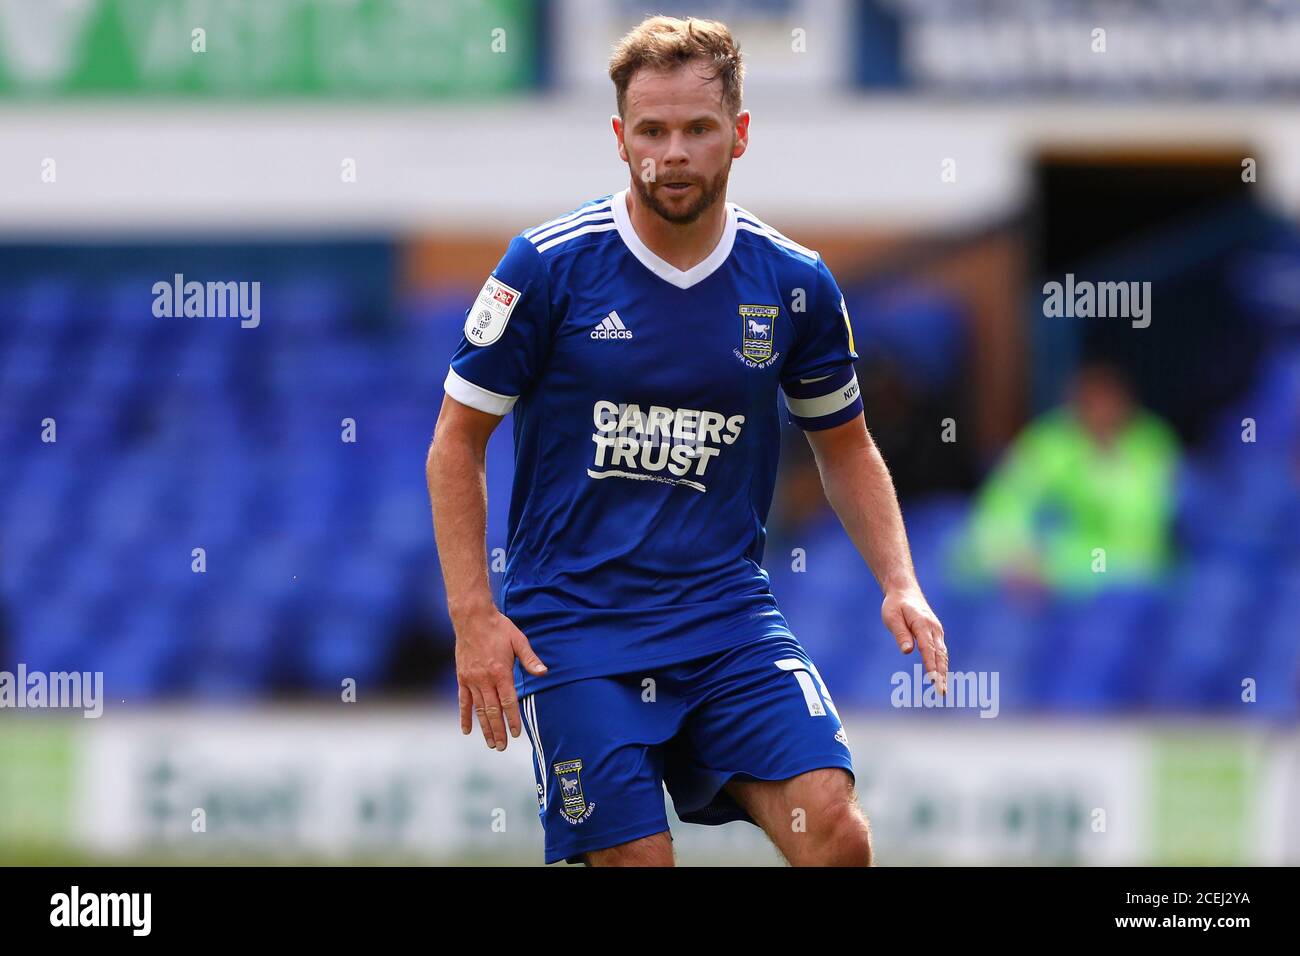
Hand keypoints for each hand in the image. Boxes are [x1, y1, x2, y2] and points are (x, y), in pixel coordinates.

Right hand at [454, 608, 547, 750]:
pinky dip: (465, 716)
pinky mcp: (462, 678)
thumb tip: (544, 672)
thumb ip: (530, 659)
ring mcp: (472, 680)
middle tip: (502, 747)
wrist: (472, 618)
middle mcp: (485, 679)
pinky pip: (463, 701)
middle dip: (498, 731)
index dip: (512, 719)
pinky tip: (467, 730)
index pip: (508, 702)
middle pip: (493, 711)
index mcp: (501, 672)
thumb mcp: (519, 640)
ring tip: (490, 744)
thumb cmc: (498, 628)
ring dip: (485, 728)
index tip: (516, 734)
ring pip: (479, 709)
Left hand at [881, 587, 947, 695]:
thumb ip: (901, 634)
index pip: (928, 649)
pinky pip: (941, 651)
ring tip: (942, 690)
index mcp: (923, 624)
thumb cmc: (896, 605)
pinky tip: (940, 677)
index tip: (934, 681)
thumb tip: (907, 651)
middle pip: (939, 655)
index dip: (932, 666)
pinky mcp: (936, 634)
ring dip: (943, 672)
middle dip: (941, 674)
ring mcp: (937, 631)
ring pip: (942, 654)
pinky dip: (942, 664)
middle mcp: (934, 628)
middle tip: (941, 692)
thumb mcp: (892, 617)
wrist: (905, 591)